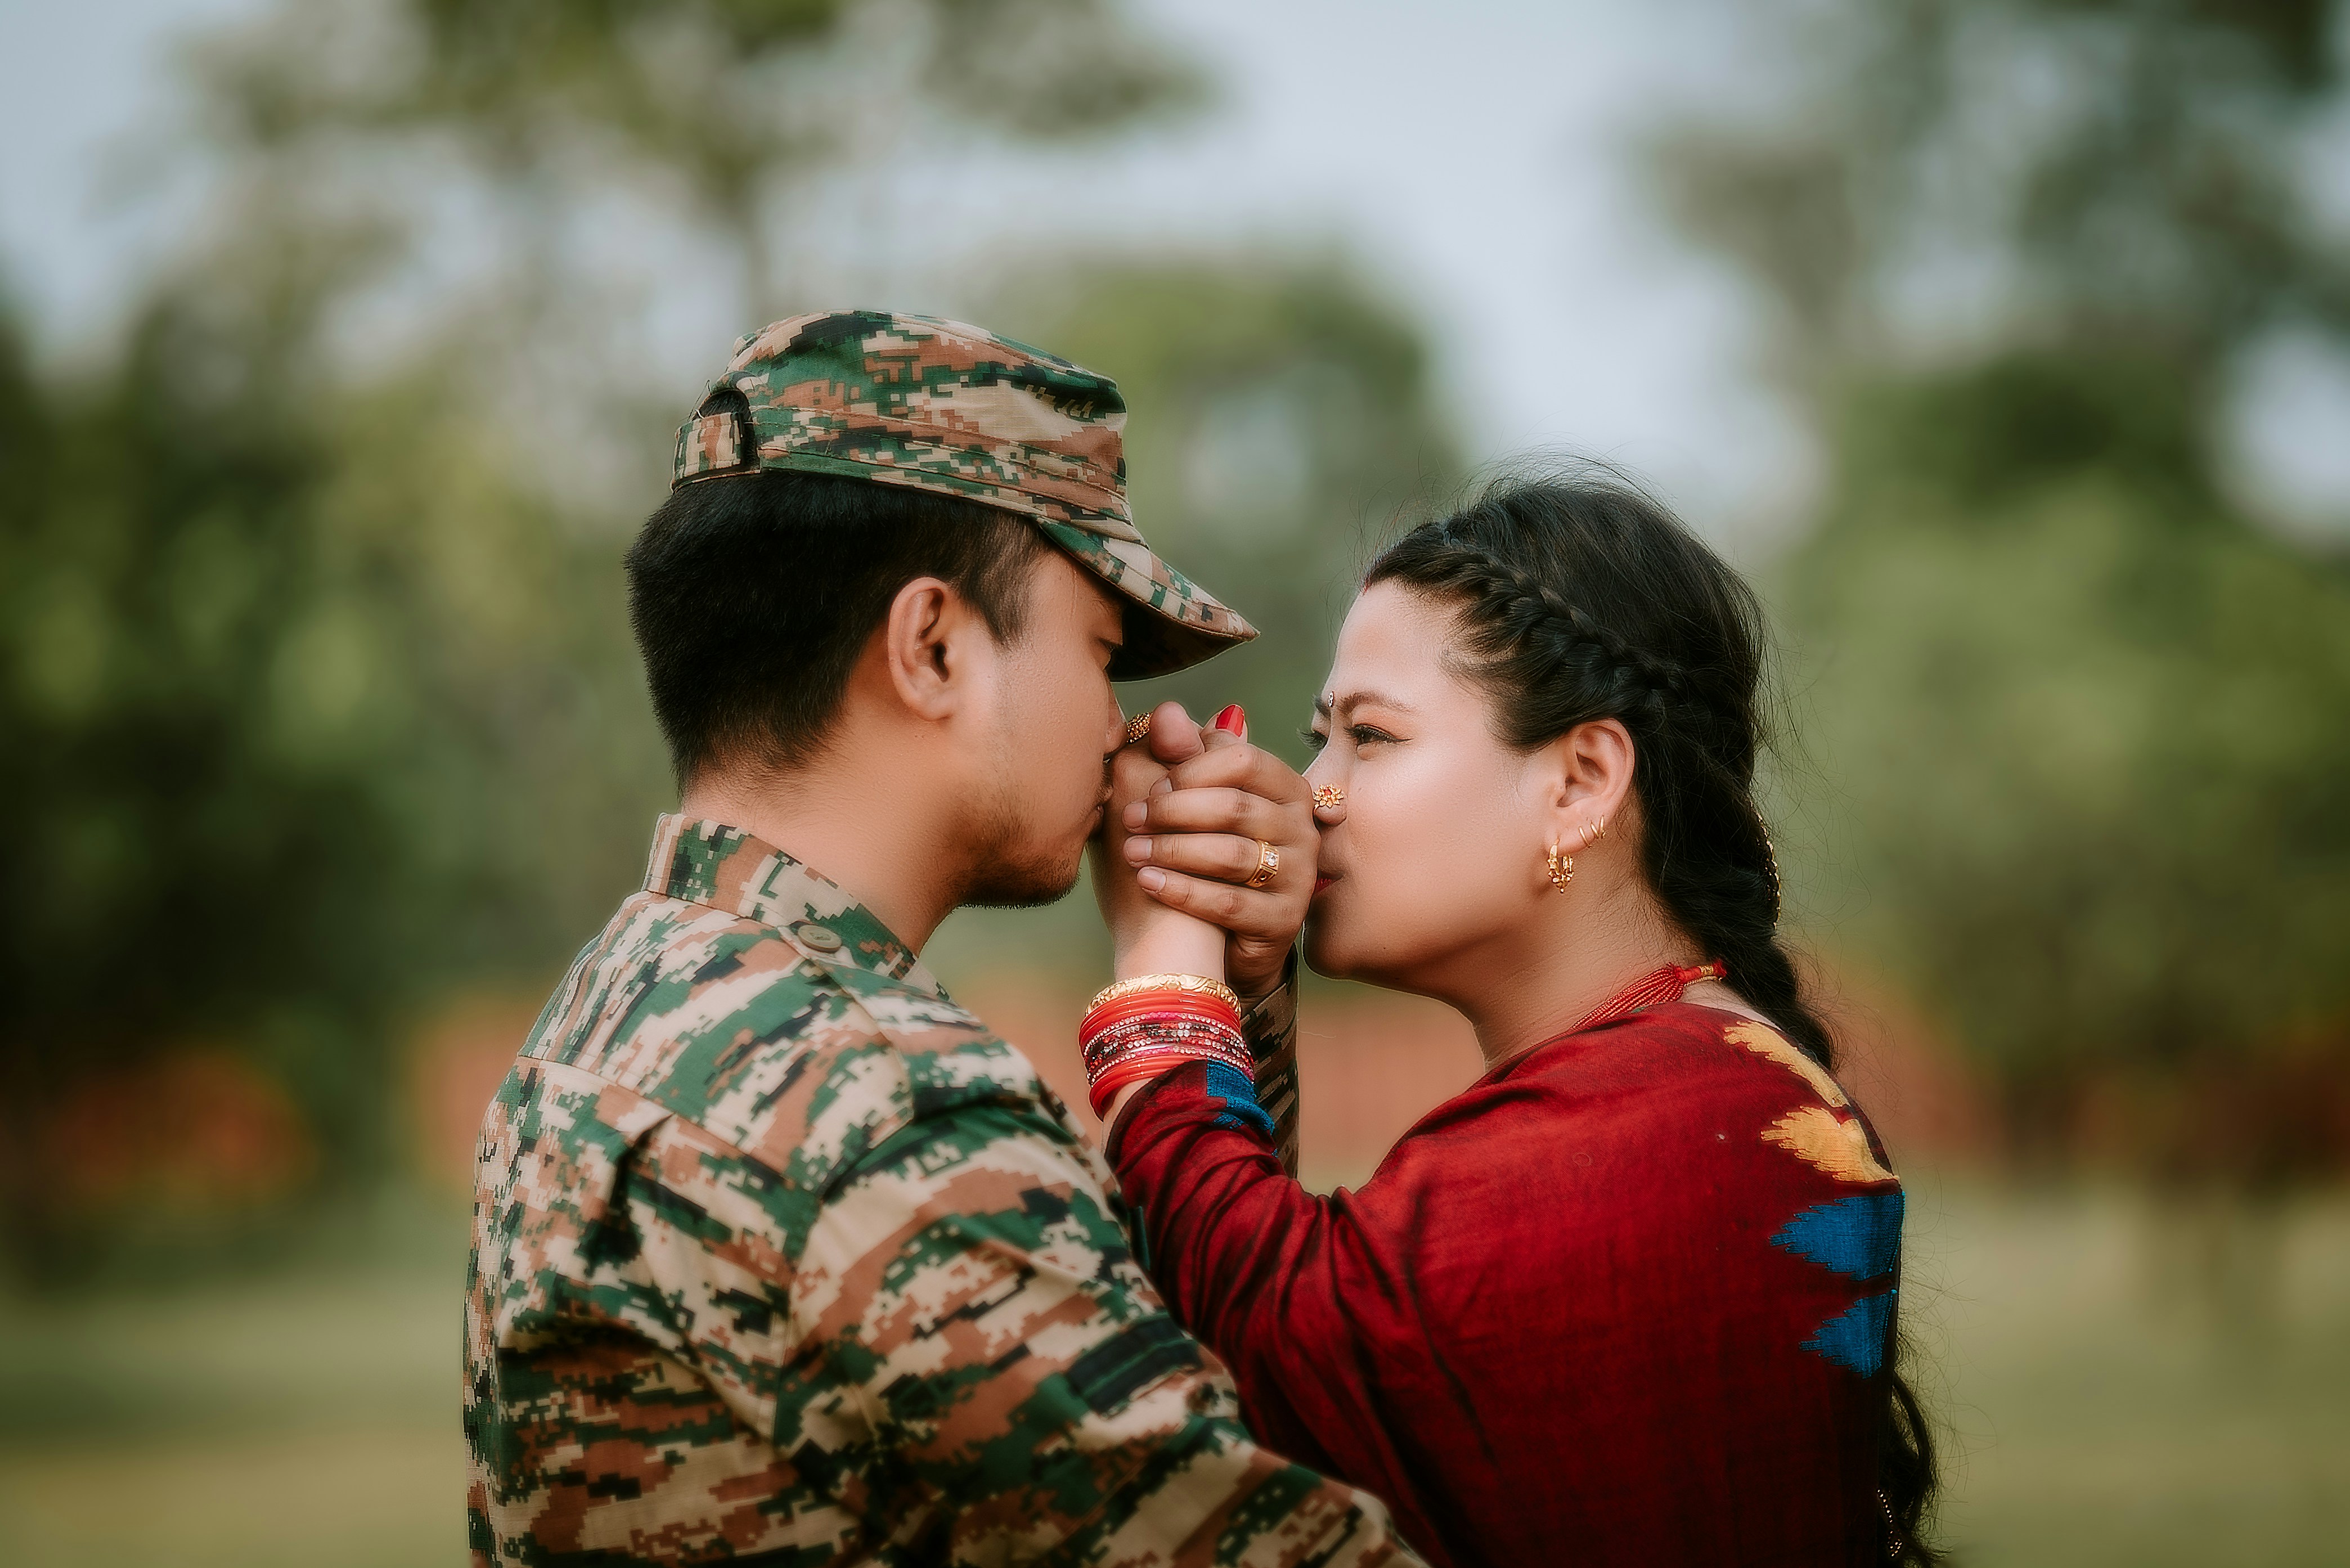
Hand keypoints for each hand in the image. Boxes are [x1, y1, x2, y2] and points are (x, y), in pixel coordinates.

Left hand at [1119, 705, 1316, 1000]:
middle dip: (1173, 811)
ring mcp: (1297, 877)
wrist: (1218, 941)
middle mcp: (1301, 829)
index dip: (1190, 769)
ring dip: (1172, 850)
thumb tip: (1165, 711)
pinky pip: (1227, 902)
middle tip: (1130, 819)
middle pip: (1234, 806)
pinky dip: (1181, 890)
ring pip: (1230, 855)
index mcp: (1286, 788)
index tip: (1151, 785)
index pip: (1243, 759)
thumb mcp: (1193, 804)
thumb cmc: (1201, 860)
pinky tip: (1147, 882)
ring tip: (1132, 852)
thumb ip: (1182, 757)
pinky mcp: (1282, 922)